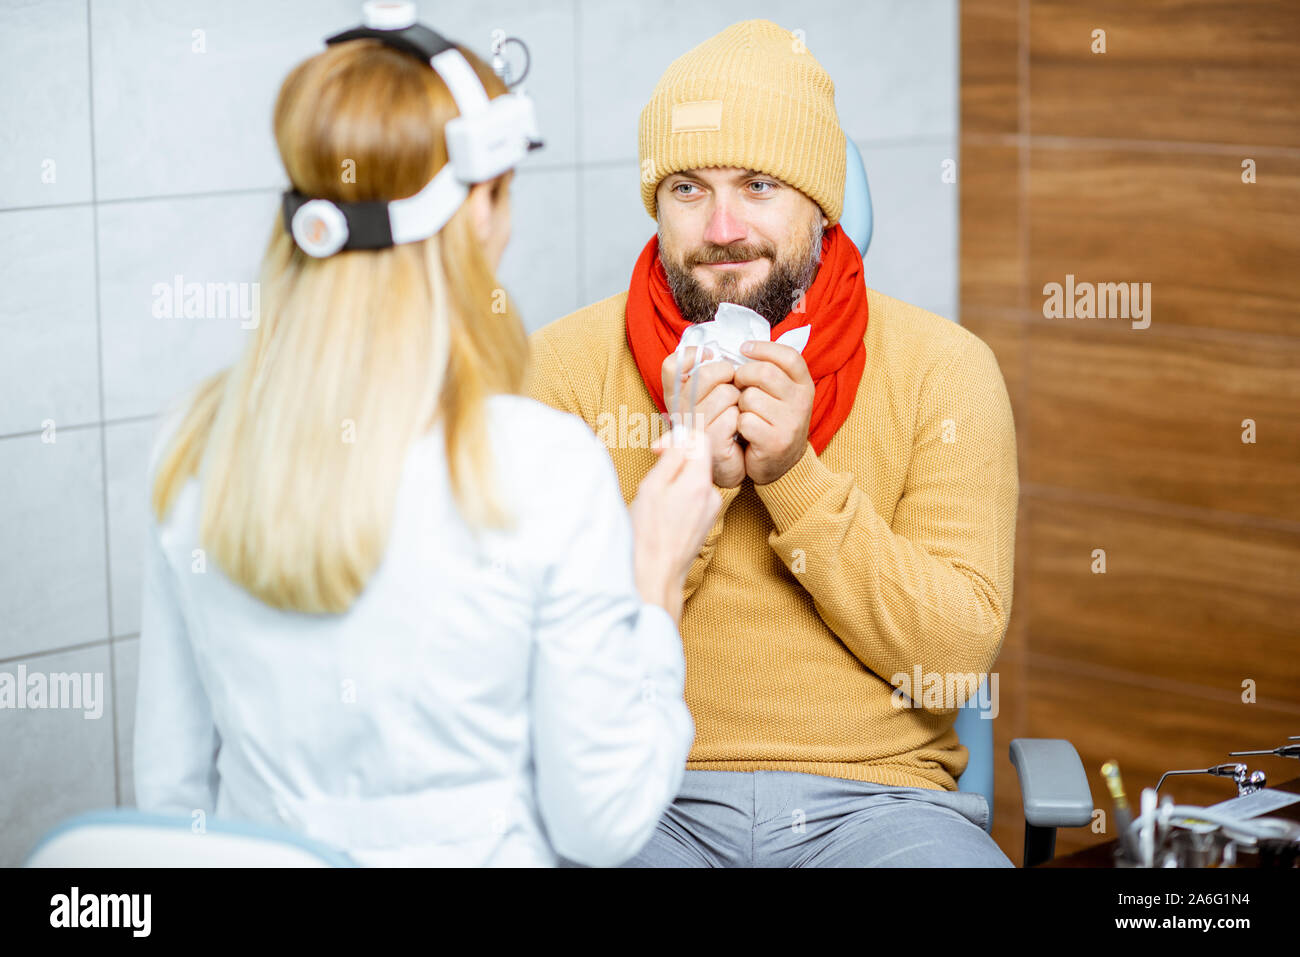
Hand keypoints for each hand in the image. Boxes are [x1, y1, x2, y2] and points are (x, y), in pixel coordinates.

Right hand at [628, 430, 721, 624]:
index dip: (677, 438)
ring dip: (673, 482)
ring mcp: (710, 511)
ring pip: (692, 480)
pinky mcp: (704, 524)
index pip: (701, 440)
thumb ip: (672, 457)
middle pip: (697, 460)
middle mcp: (712, 495)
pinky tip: (661, 515)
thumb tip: (683, 438)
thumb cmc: (647, 535)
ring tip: (653, 502)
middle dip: (673, 462)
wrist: (655, 577)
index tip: (658, 449)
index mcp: (700, 482)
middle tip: (650, 478)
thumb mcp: (652, 487)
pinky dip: (677, 499)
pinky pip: (692, 499)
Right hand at [659, 347, 744, 488]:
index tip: (710, 355)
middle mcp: (680, 411)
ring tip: (736, 409)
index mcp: (676, 396)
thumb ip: (707, 374)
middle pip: (704, 375)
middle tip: (734, 384)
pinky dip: (741, 418)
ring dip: (739, 399)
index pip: (672, 365)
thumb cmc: (722, 423)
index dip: (691, 355)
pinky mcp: (709, 443)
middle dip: (728, 374)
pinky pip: (733, 416)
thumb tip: (712, 351)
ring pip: (725, 394)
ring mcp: (693, 428)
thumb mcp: (710, 395)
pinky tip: (738, 428)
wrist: (730, 462)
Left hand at [733, 340, 814, 484]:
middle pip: (763, 373)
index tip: (744, 349)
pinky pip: (744, 421)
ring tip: (745, 412)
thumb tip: (743, 347)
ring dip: (739, 404)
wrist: (783, 464)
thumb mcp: (782, 394)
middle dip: (742, 376)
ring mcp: (791, 422)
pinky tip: (745, 431)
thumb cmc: (774, 421)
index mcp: (804, 385)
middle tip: (737, 385)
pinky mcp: (776, 442)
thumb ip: (771, 371)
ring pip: (750, 397)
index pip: (788, 356)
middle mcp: (802, 401)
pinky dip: (738, 425)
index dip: (763, 348)